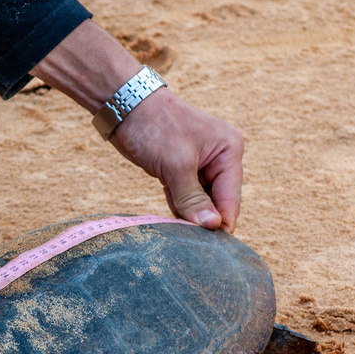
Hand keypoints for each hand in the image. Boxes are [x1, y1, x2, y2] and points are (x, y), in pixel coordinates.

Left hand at [31, 20, 243, 231]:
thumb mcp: (176, 165)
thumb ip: (193, 199)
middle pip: (217, 203)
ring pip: (200, 203)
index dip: (220, 223)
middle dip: (202, 220)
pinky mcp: (181, 171)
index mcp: (229, 151)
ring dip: (187, 215)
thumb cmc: (154, 126)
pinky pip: (184, 198)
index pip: (231, 199)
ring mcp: (201, 166)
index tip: (207, 248)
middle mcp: (220, 159)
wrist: (124, 105)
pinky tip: (166, 213)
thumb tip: (212, 226)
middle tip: (186, 239)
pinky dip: (176, 207)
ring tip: (174, 226)